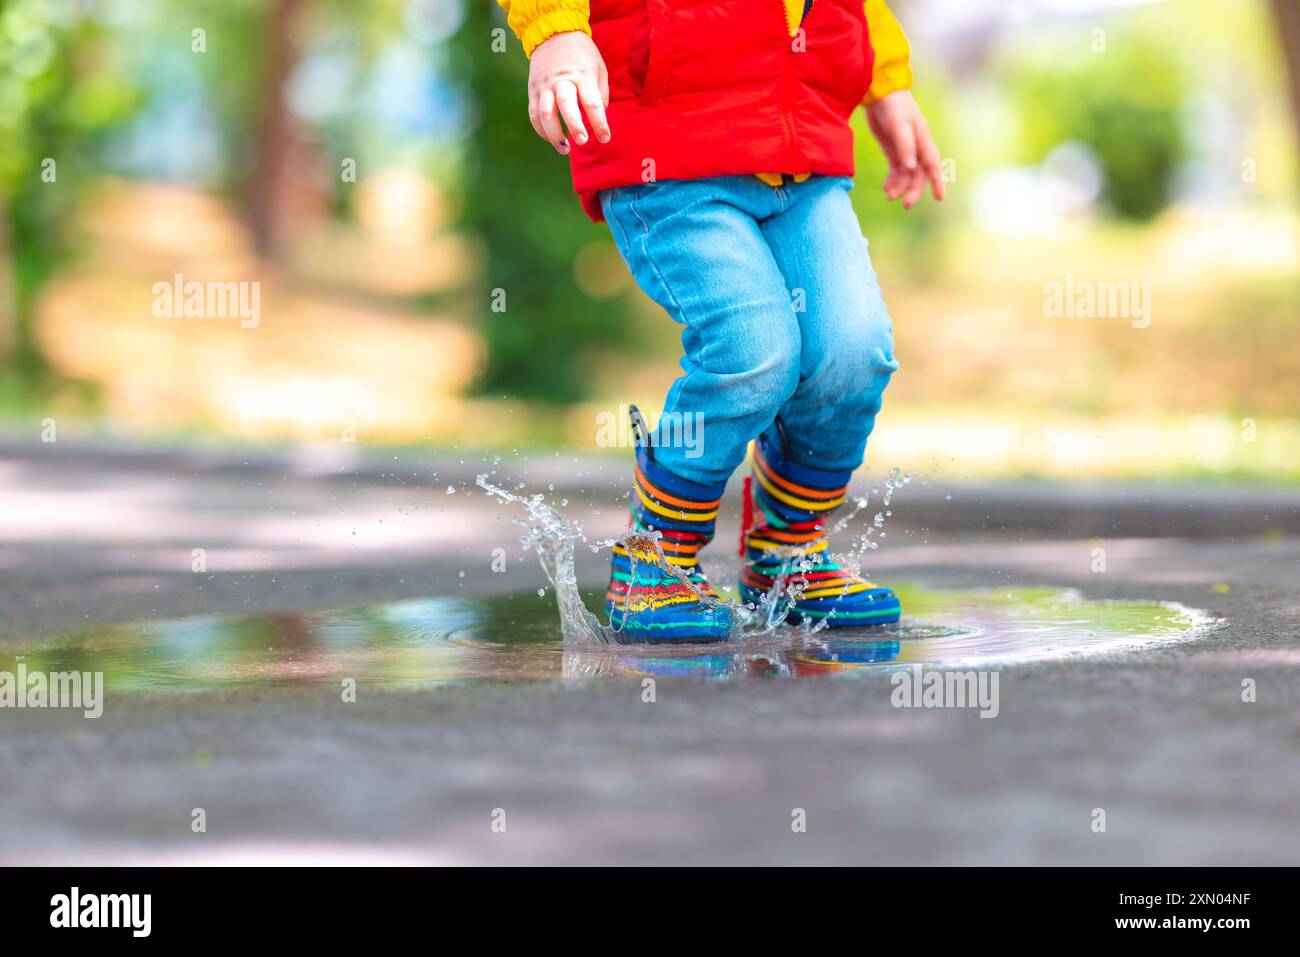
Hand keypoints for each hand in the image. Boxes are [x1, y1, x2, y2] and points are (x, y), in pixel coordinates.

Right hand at [528, 31, 610, 154]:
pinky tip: (551, 139)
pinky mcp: (533, 90)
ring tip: (565, 149)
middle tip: (582, 142)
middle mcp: (562, 81)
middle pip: (566, 106)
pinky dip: (541, 130)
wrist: (553, 32)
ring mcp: (545, 86)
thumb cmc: (582, 54)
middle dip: (574, 126)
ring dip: (554, 134)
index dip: (599, 123)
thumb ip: (600, 94)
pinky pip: (534, 114)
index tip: (605, 138)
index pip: (592, 103)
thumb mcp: (598, 68)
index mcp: (582, 75)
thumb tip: (598, 116)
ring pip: (546, 113)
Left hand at [865, 90, 943, 208]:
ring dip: (900, 187)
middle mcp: (916, 147)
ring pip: (906, 174)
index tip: (939, 198)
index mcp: (923, 141)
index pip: (932, 165)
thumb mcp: (899, 126)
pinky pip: (895, 169)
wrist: (880, 93)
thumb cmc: (894, 106)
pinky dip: (892, 180)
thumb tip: (910, 168)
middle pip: (918, 174)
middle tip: (905, 204)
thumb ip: (905, 146)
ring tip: (889, 196)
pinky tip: (887, 188)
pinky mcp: (893, 149)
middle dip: (913, 190)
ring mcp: (905, 149)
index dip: (937, 182)